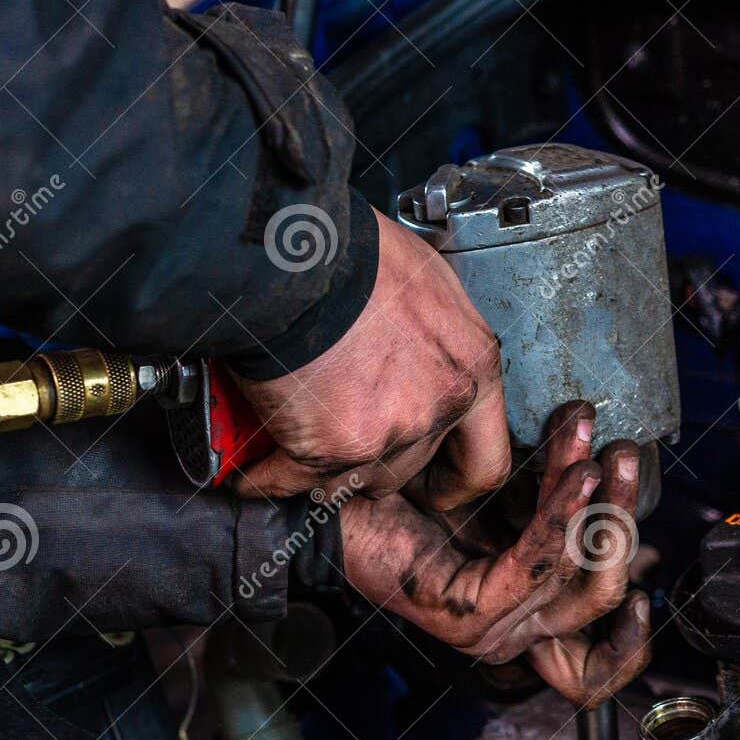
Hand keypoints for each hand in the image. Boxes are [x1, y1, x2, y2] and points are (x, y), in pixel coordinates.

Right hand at [232, 211, 509, 509]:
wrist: (292, 260)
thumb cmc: (351, 255)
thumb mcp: (427, 286)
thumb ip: (434, 341)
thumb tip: (417, 357)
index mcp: (472, 366)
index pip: (485, 461)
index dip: (455, 481)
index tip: (435, 485)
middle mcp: (440, 405)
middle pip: (409, 469)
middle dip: (372, 459)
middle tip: (341, 439)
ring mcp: (389, 432)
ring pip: (354, 480)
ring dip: (324, 468)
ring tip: (295, 444)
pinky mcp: (332, 448)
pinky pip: (294, 481)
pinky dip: (267, 476)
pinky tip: (254, 468)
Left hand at [339, 401, 651, 706]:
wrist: (336, 493)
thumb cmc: (417, 491)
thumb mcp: (507, 499)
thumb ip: (556, 499)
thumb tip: (613, 467)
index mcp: (522, 614)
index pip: (593, 669)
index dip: (630, 643)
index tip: (651, 574)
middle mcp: (511, 632)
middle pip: (602, 598)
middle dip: (625, 522)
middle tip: (624, 457)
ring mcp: (490, 631)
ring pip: (578, 577)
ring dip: (600, 506)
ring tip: (603, 452)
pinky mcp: (468, 617)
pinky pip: (538, 564)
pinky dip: (564, 515)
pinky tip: (577, 474)